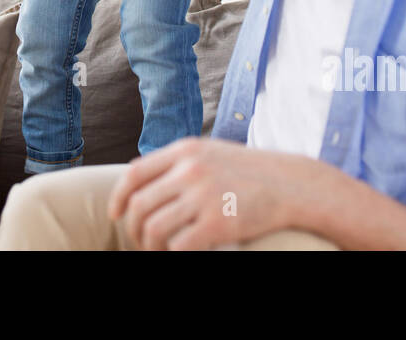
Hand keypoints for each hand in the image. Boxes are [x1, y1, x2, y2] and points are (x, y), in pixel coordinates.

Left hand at [106, 137, 341, 250]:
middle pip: (140, 205)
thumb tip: (141, 178)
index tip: (116, 214)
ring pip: (154, 229)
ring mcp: (203, 196)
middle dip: (134, 229)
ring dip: (150, 246)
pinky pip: (178, 246)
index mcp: (185, 150)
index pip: (134, 173)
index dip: (119, 197)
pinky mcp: (217, 223)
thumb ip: (178, 162)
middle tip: (141, 241)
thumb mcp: (210, 152)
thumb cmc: (248, 171)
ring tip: (158, 251)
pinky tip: (180, 254)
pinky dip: (173, 255)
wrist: (290, 184)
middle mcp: (190, 170)